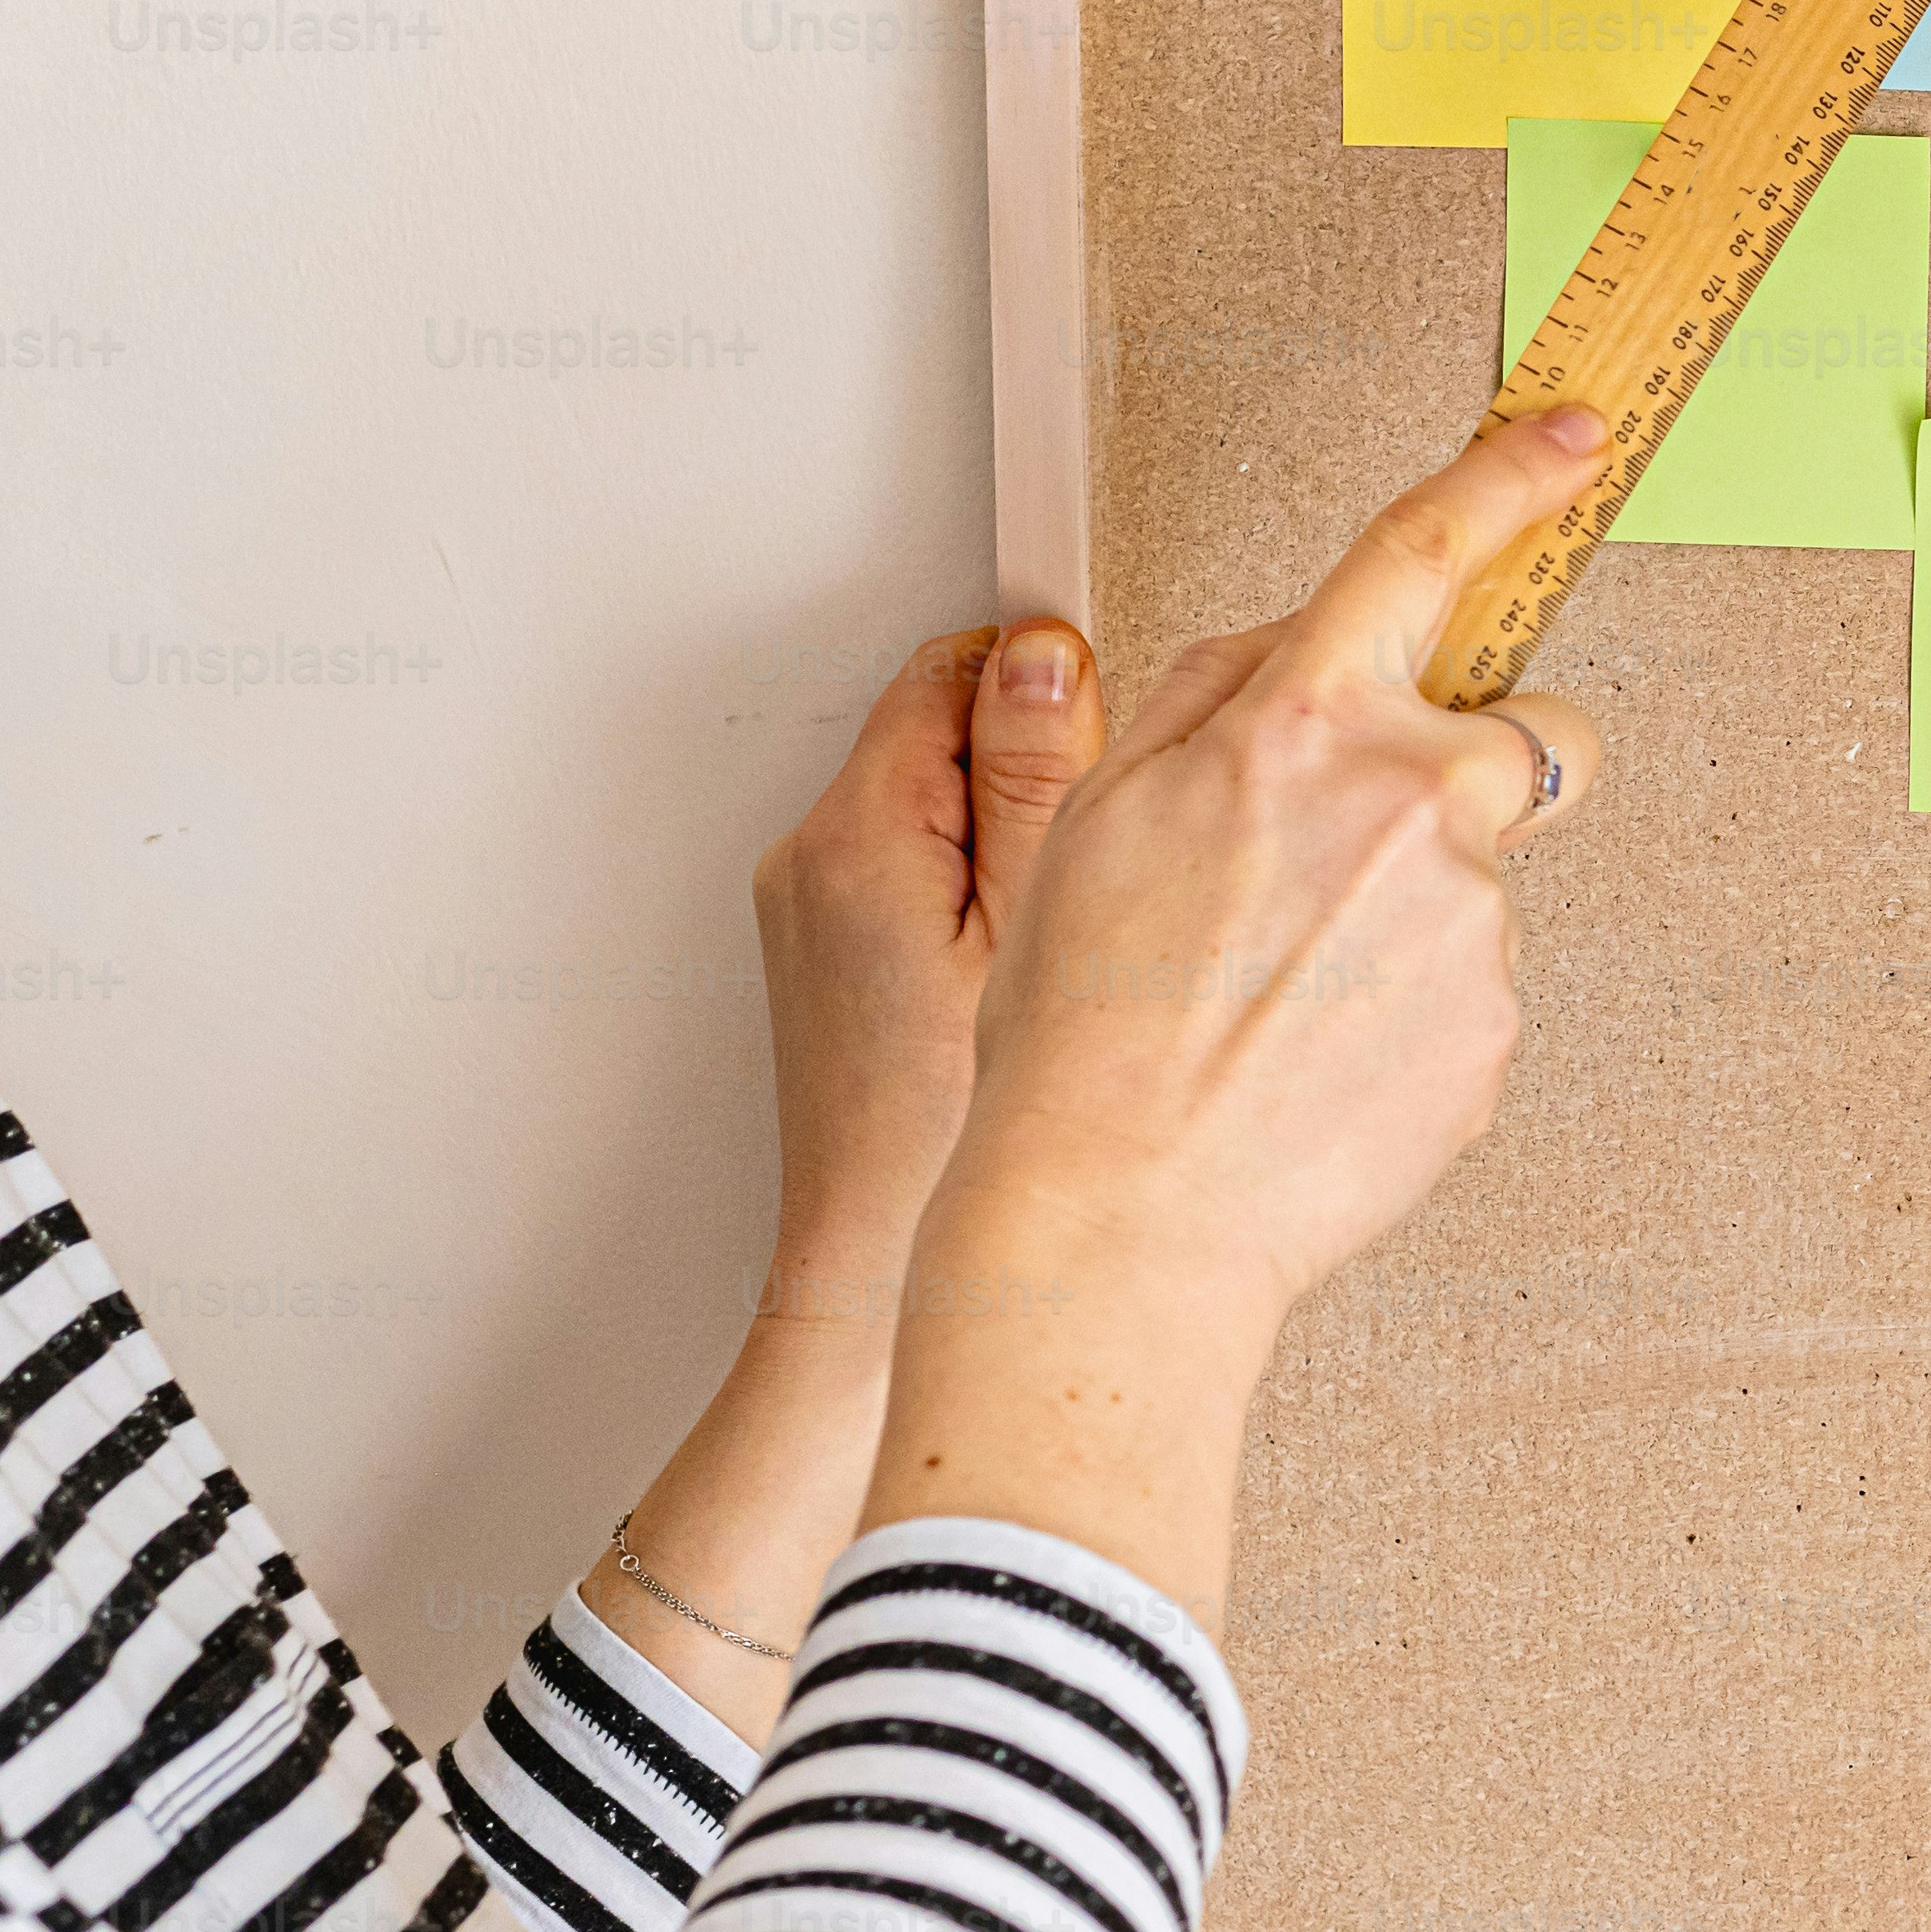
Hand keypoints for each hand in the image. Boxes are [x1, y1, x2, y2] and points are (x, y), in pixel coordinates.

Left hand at [749, 622, 1107, 1322]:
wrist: (879, 1271)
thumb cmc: (956, 1136)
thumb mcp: (1032, 933)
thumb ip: (1033, 782)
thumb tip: (1043, 660)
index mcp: (858, 836)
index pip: (951, 670)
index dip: (1050, 689)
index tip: (1118, 743)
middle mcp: (812, 858)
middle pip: (942, 729)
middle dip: (1035, 768)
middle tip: (1101, 865)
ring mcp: (813, 907)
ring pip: (935, 799)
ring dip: (1011, 833)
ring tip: (1069, 930)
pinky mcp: (830, 950)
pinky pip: (916, 866)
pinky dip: (980, 888)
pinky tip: (1030, 967)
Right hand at [923, 411, 1615, 1356]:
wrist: (1125, 1208)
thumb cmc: (1087, 1022)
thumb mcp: (1102, 813)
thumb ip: (1212, 701)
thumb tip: (1286, 647)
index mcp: (1301, 726)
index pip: (1419, 555)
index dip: (1507, 477)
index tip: (1572, 438)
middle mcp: (1413, 802)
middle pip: (1528, 733)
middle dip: (1482, 762)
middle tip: (1374, 846)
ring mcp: (1472, 917)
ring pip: (1478, 875)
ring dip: (1410, 909)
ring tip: (1286, 997)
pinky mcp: (1496, 1020)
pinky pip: (1469, 981)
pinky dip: (1409, 1006)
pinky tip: (1317, 1057)